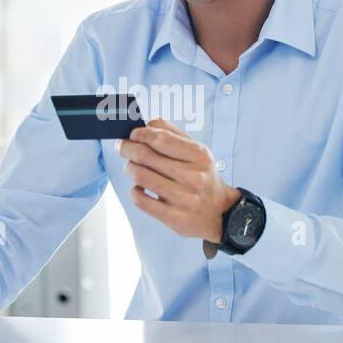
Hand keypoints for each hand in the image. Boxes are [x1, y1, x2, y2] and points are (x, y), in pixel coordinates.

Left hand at [118, 118, 241, 242]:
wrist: (220, 212)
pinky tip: (140, 188)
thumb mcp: (197, 152)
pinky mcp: (174, 217)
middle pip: (145, 156)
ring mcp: (184, 198)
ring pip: (140, 176)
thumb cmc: (203, 177)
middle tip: (122, 148)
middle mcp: (193, 176)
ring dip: (130, 168)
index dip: (140, 134)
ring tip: (132, 168)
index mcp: (199, 155)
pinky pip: (141, 200)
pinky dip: (134, 191)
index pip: (160, 138)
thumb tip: (146, 124)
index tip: (132, 135)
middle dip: (127, 149)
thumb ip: (173, 133)